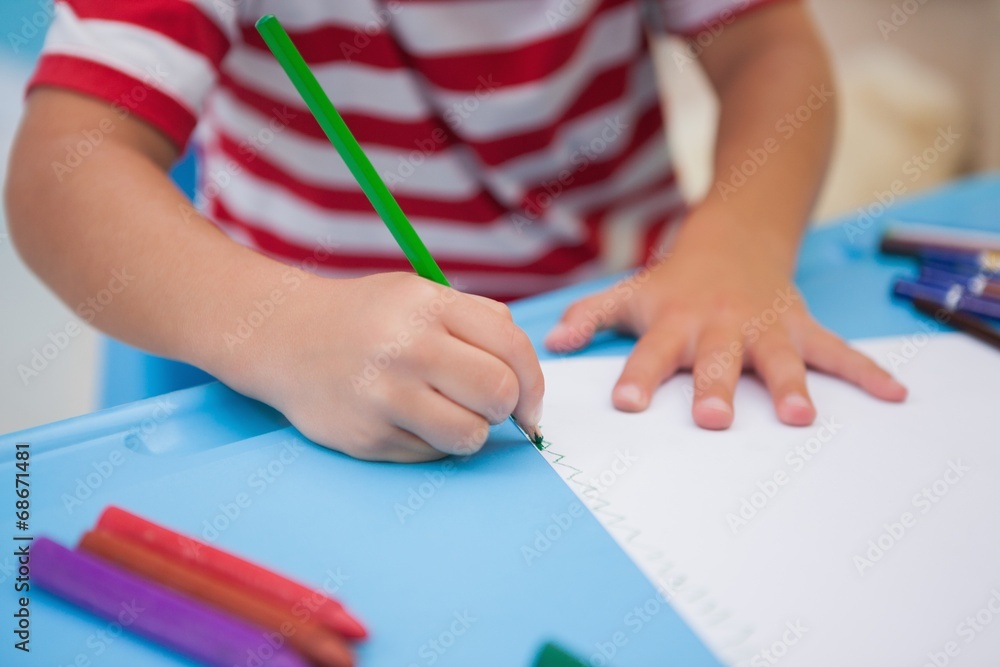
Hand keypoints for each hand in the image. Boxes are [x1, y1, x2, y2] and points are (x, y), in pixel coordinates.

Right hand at [215, 272, 543, 460]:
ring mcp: (384, 394)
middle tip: (488, 408)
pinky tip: (406, 420)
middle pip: (498, 394)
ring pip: (470, 435)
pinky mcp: (367, 436)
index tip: (528, 404)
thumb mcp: (420, 295)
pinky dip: (432, 444)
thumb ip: (479, 320)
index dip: (533, 383)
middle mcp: (408, 347)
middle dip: (505, 408)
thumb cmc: (368, 318)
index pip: (512, 348)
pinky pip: (431, 455)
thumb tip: (526, 377)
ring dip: (470, 431)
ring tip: (445, 414)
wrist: (283, 337)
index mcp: (429, 305)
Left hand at [543, 216, 906, 428]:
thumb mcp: (632, 292)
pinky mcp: (801, 327)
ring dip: (791, 385)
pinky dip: (867, 371)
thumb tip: (552, 345)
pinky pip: (837, 350)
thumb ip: (592, 316)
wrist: (736, 237)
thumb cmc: (677, 282)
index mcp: (675, 321)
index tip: (628, 404)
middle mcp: (720, 326)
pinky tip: (896, 394)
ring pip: (779, 357)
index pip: (650, 352)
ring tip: (800, 418)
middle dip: (715, 388)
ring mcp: (764, 327)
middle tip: (711, 418)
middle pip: (716, 360)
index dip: (639, 376)